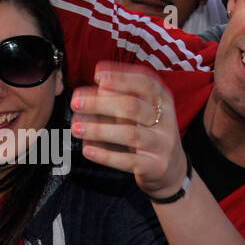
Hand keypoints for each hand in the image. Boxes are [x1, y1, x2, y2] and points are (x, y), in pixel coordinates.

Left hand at [70, 62, 184, 198]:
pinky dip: (105, 155)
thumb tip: (82, 93)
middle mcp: (166, 120)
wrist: (170, 168)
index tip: (97, 76)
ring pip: (130, 134)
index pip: (145, 82)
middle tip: (75, 103)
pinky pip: (129, 160)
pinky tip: (87, 150)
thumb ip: (113, 99)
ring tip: (76, 129)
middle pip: (132, 106)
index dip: (121, 77)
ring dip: (98, 130)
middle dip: (100, 103)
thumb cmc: (145, 132)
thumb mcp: (135, 112)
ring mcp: (163, 144)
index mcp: (161, 100)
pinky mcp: (156, 166)